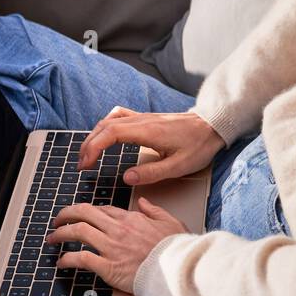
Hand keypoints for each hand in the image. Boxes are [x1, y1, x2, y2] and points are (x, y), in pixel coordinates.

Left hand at [44, 197, 187, 294]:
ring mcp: (111, 247)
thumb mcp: (170, 222)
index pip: (101, 209)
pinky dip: (68, 259)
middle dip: (66, 215)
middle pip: (84, 214)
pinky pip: (81, 259)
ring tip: (52, 238)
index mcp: (131, 219)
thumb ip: (154, 210)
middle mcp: (117, 229)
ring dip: (61, 233)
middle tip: (57, 220)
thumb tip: (144, 202)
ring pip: (78, 232)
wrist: (176, 271)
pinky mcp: (108, 267)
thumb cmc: (175, 250)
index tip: (79, 215)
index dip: (86, 211)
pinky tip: (61, 262)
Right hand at [77, 106, 225, 184]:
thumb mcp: (179, 166)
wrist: (213, 125)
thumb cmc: (199, 145)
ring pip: (110, 120)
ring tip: (88, 153)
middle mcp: (142, 120)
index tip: (85, 164)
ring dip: (95, 135)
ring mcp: (143, 117)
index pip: (110, 134)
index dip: (93, 148)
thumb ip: (152, 173)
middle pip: (105, 126)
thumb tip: (127, 178)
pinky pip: (119, 117)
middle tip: (82, 165)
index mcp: (147, 131)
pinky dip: (106, 126)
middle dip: (88, 145)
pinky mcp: (147, 119)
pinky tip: (104, 136)